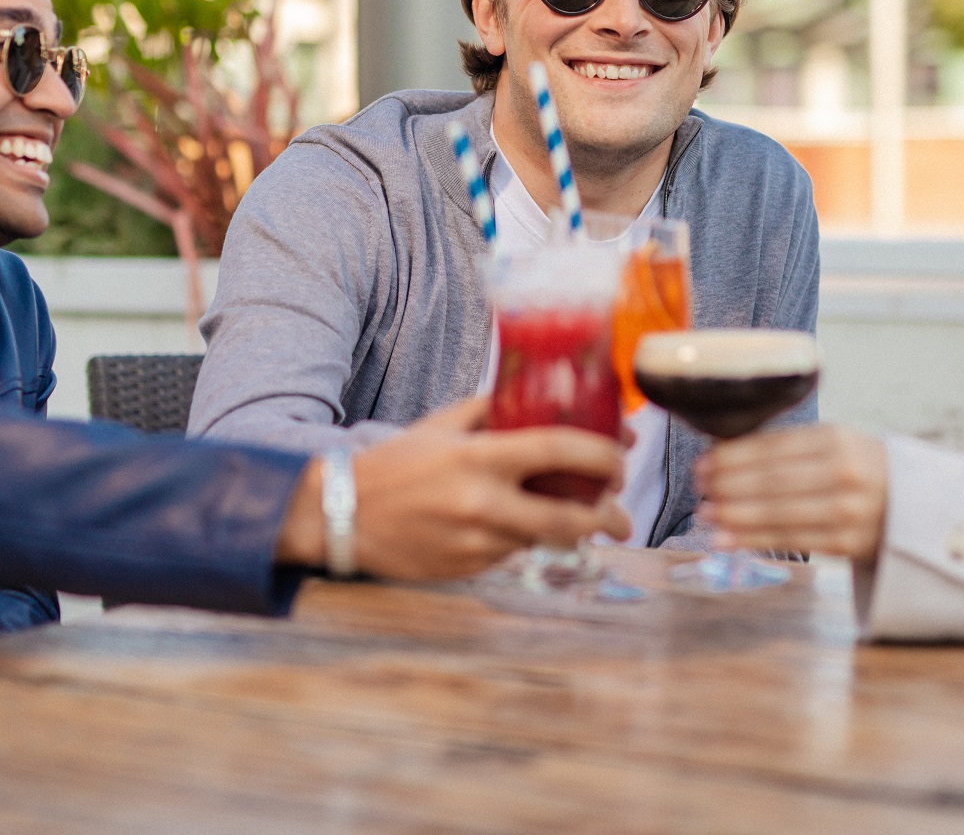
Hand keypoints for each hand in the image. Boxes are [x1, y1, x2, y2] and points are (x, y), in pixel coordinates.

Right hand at [275, 398, 631, 580]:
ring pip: (543, 540)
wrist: (339, 513)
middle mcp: (481, 504)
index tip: (622, 454)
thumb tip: (543, 394)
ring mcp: (475, 543)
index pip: (558, 450)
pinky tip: (521, 528)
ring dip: (568, 530)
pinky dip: (524, 541)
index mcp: (478, 457)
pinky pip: (512, 555)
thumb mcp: (443, 424)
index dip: (601, 453)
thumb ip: (492, 410)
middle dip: (608, 517)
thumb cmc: (396, 462)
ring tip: (588, 521)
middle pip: (569, 518)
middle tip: (623, 514)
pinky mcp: (467, 570)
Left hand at [694, 424, 888, 563]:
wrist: (916, 506)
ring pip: (776, 513)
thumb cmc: (863, 470)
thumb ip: (791, 447)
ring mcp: (845, 511)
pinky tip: (725, 538)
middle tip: (699, 486)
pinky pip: (789, 540)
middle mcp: (843, 473)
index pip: (774, 448)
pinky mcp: (845, 544)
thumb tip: (726, 453)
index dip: (733, 456)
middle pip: (771, 480)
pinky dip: (752, 540)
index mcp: (837, 440)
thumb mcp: (837, 443)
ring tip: (705, 513)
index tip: (703, 462)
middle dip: (726, 484)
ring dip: (733, 514)